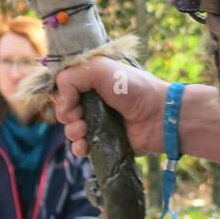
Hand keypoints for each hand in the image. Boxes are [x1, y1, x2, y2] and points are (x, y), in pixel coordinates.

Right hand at [53, 56, 168, 158]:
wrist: (158, 115)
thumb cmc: (133, 88)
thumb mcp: (100, 70)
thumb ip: (71, 78)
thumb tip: (61, 103)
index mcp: (91, 81)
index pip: (64, 88)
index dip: (62, 96)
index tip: (70, 99)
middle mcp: (93, 101)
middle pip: (64, 111)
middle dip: (67, 115)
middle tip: (81, 114)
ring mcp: (97, 122)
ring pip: (70, 130)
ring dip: (72, 131)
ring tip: (85, 129)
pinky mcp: (103, 142)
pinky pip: (80, 148)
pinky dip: (79, 147)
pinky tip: (86, 145)